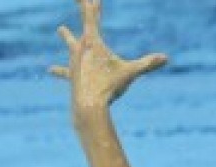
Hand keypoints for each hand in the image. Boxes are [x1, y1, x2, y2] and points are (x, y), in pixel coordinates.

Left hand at [48, 0, 166, 109]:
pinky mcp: (72, 76)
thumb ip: (147, 64)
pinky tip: (50, 69)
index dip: (91, 5)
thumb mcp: (130, 74)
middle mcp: (81, 50)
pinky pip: (65, 71)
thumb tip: (166, 58)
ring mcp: (75, 63)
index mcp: (93, 44)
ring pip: (71, 45)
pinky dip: (59, 70)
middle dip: (85, 11)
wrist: (87, 107)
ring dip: (67, 36)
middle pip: (83, 25)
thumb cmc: (108, 88)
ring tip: (60, 29)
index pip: (91, 17)